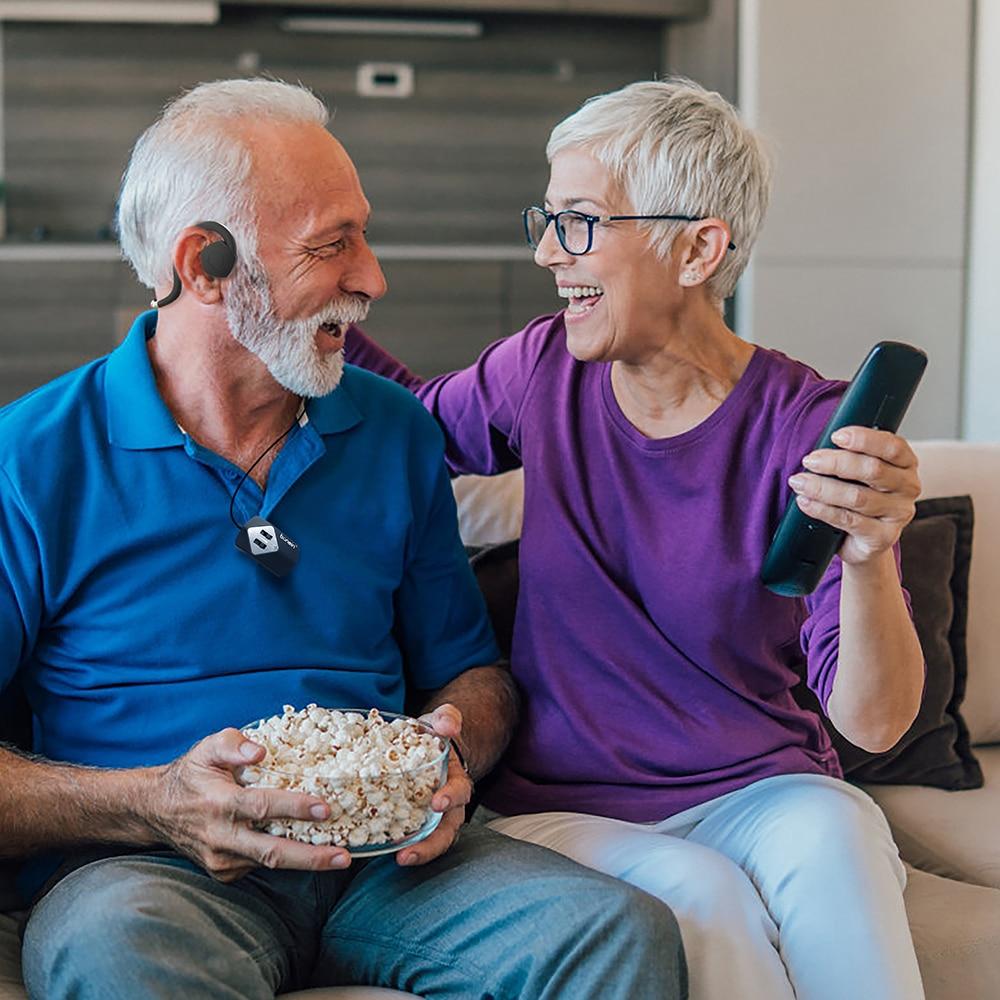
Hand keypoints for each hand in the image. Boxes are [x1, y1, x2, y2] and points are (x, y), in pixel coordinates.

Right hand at [145, 728, 351, 881]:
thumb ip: (233, 743)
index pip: (261, 807)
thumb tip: (261, 750)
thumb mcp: (207, 748)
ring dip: (305, 860)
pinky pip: (259, 866)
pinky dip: (285, 859)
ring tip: (339, 855)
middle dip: (310, 857)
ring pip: (269, 863)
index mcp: (219, 803)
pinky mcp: (224, 873)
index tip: (324, 808)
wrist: (157, 811)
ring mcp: (221, 860)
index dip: (294, 808)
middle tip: (343, 856)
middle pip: (271, 852)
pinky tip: (308, 850)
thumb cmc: (191, 775)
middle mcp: (220, 837)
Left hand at [396, 703, 472, 866]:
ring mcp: (429, 817)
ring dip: (418, 852)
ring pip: (430, 840)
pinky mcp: (411, 821)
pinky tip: (380, 849)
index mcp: (455, 780)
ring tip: (400, 859)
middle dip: (430, 844)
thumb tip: (449, 726)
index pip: (459, 792)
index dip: (450, 798)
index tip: (437, 802)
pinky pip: (409, 837)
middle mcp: (447, 805)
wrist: (427, 745)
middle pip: (446, 830)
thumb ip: (446, 718)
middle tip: (410, 853)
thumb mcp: (440, 721)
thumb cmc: (433, 735)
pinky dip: (399, 845)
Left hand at [787, 426, 920, 565]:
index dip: (864, 439)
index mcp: (906, 464)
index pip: (892, 446)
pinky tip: (806, 502)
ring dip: (823, 488)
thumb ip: (849, 456)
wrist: (861, 541)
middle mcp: (907, 487)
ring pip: (857, 497)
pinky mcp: (884, 536)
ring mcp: (898, 513)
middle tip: (810, 461)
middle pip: (873, 470)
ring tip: (799, 482)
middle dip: (836, 463)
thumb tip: (820, 448)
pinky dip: (822, 509)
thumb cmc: (858, 496)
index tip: (836, 436)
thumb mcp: (858, 473)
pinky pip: (849, 520)